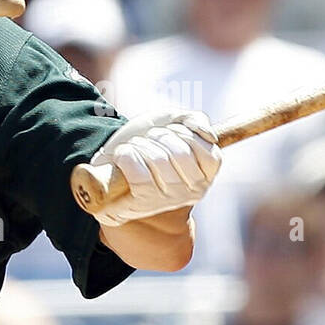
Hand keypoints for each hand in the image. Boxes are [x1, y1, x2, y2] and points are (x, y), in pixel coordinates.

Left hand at [88, 110, 222, 226]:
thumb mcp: (175, 123)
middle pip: (182, 154)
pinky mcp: (143, 202)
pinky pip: (138, 174)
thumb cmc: (149, 142)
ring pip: (159, 161)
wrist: (114, 161)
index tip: (171, 131)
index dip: (187, 134)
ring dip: (140, 144)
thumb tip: (208, 134)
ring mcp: (169, 200)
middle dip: (160, 135)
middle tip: (149, 137)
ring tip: (135, 146)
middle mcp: (192, 192)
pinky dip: (126, 155)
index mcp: (206, 176)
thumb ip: (196, 121)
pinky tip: (123, 155)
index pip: (210, 156)